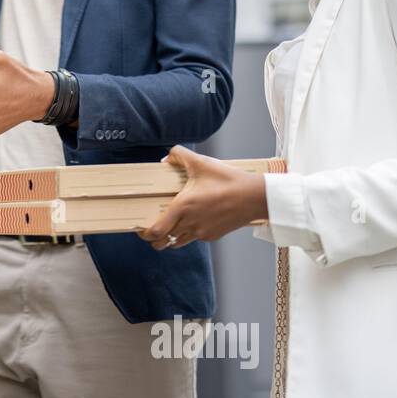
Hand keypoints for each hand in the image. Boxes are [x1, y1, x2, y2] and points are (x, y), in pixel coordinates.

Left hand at [138, 145, 269, 249]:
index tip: (141, 228)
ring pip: (178, 243)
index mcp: (183, 207)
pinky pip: (195, 238)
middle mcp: (190, 223)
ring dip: (171, 238)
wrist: (255, 197)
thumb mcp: (201, 162)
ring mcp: (202, 232)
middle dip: (154, 239)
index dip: (145, 233)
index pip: (156, 232)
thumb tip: (165, 158)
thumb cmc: (229, 180)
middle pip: (163, 243)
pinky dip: (189, 233)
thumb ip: (179, 155)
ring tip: (170, 225)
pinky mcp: (213, 236)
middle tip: (152, 229)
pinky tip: (192, 220)